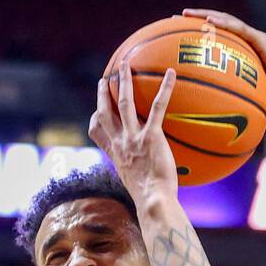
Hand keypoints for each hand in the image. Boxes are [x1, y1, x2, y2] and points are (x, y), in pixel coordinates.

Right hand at [89, 61, 178, 202]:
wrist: (153, 200)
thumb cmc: (150, 198)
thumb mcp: (136, 183)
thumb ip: (138, 170)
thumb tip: (149, 171)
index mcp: (115, 154)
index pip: (96, 133)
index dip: (94, 119)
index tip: (96, 110)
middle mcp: (120, 143)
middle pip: (105, 112)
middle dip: (103, 94)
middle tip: (105, 79)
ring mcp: (134, 138)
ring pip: (124, 102)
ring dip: (123, 82)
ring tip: (125, 65)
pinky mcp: (151, 136)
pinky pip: (157, 107)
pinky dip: (164, 88)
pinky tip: (171, 73)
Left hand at [182, 8, 265, 113]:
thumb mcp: (246, 99)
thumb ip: (231, 99)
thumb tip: (211, 116)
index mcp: (244, 52)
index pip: (218, 38)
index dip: (198, 35)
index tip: (178, 36)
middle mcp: (248, 41)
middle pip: (218, 25)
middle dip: (195, 20)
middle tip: (173, 19)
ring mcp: (255, 38)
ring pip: (225, 21)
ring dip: (204, 16)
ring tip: (184, 15)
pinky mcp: (261, 40)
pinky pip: (238, 29)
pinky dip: (222, 24)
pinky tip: (207, 21)